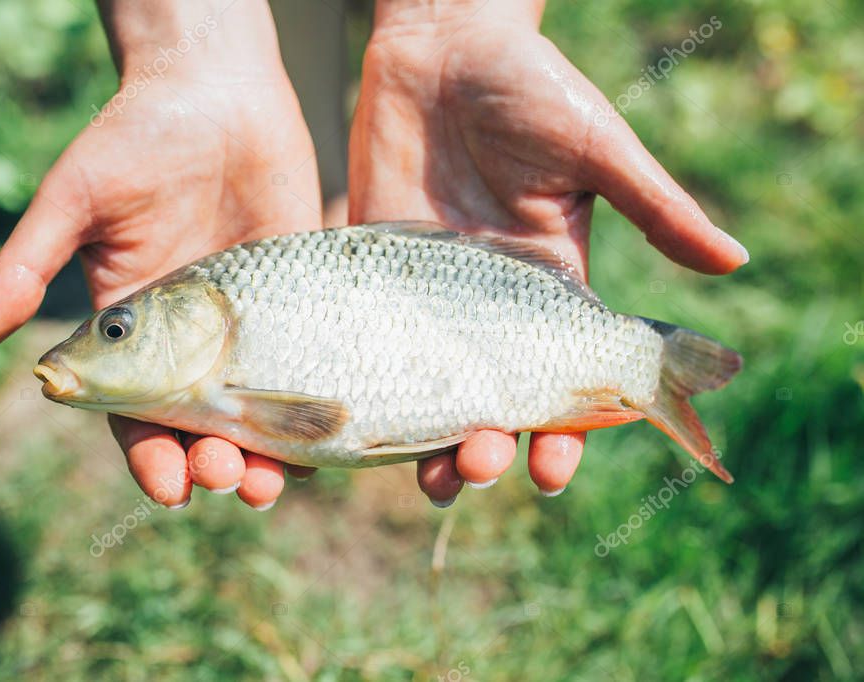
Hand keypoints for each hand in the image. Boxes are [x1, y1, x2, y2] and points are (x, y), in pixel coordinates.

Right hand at [0, 0, 323, 508]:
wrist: (214, 91)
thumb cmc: (133, 141)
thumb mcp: (75, 201)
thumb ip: (30, 267)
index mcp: (133, 331)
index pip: (138, 412)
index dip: (151, 455)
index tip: (170, 488)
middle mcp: (192, 341)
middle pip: (203, 425)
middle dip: (214, 462)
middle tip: (229, 480)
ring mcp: (250, 325)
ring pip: (259, 409)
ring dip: (266, 452)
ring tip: (275, 481)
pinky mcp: (298, 299)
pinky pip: (309, 363)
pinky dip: (316, 404)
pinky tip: (331, 432)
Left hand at [349, 0, 747, 500]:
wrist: (444, 44)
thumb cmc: (531, 86)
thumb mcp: (595, 149)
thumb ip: (654, 207)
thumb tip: (735, 262)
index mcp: (551, 286)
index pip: (561, 378)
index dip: (563, 430)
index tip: (551, 469)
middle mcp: (488, 306)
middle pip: (492, 400)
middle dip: (490, 447)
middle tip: (477, 468)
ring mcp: (427, 294)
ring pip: (428, 389)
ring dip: (430, 439)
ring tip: (430, 478)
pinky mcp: (375, 272)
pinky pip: (369, 342)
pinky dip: (366, 387)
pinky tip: (358, 424)